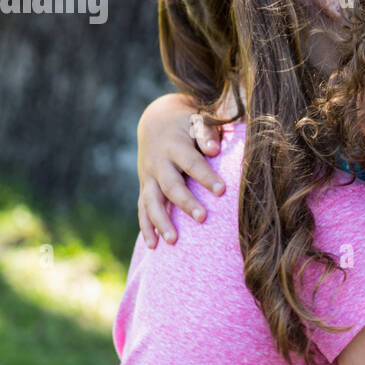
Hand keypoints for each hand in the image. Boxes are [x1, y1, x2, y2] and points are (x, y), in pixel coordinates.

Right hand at [136, 93, 224, 247]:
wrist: (156, 120)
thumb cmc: (186, 121)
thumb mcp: (197, 118)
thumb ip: (206, 133)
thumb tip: (214, 150)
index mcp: (174, 145)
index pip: (192, 163)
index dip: (206, 177)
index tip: (222, 191)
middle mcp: (158, 163)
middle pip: (171, 186)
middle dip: (185, 203)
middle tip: (203, 218)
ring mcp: (148, 177)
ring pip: (152, 202)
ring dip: (161, 222)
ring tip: (174, 240)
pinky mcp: (145, 187)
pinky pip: (143, 209)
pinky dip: (146, 227)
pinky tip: (154, 246)